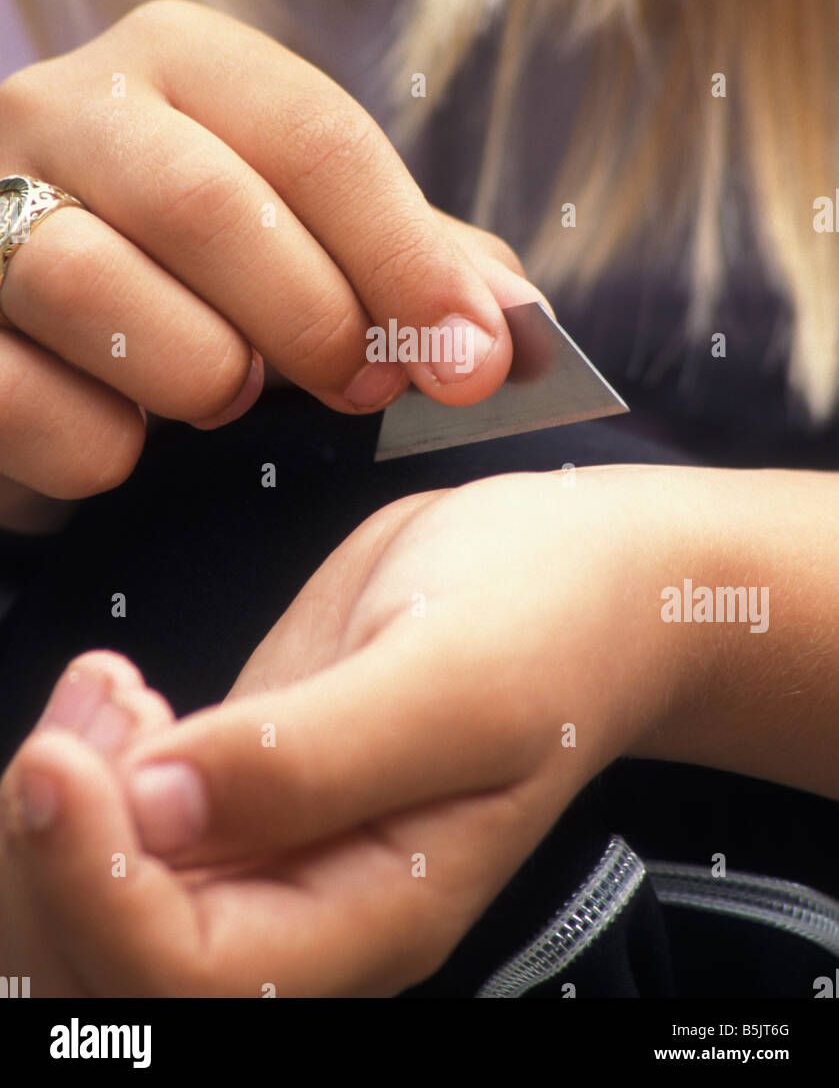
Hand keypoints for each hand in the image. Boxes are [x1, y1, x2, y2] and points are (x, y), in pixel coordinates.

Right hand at [0, 0, 541, 515]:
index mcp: (178, 61)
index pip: (316, 138)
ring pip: (88, 284)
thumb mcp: (309, 243)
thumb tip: (519, 322)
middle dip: (310, 320)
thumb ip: (408, 263)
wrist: (41, 331)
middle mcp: (60, 107)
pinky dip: (96, 445)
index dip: (407, 260)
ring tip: (223, 398)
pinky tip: (127, 442)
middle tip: (360, 388)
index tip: (473, 360)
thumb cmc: (199, 281)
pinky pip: (17, 396)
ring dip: (196, 372)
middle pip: (206, 202)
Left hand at [2, 466, 692, 996]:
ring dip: (58, 807)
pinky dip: (85, 764)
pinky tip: (119, 692)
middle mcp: (310, 906)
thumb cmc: (551, 620)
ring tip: (107, 693)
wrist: (579, 575)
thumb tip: (155, 810)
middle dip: (51, 849)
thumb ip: (314, 756)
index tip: (61, 761)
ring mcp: (267, 849)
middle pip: (110, 966)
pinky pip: (116, 825)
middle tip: (86, 714)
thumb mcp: (457, 678)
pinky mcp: (239, 787)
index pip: (185, 975)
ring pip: (94, 901)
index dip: (92, 885)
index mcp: (377, 914)